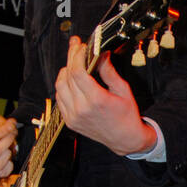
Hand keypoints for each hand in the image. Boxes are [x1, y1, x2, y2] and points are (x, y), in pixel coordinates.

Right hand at [0, 115, 17, 175]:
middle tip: (13, 134)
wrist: (0, 144)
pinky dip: (10, 164)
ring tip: (9, 148)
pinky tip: (8, 158)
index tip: (11, 126)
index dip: (1, 132)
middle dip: (7, 141)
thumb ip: (2, 122)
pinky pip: (5, 171)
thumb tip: (11, 123)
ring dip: (8, 153)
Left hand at [55, 36, 154, 155]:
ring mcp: (74, 116)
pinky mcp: (70, 121)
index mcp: (97, 100)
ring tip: (74, 63)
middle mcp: (82, 109)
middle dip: (71, 58)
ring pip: (59, 86)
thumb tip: (100, 54)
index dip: (77, 55)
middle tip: (76, 47)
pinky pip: (59, 98)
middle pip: (67, 76)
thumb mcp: (123, 90)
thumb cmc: (127, 115)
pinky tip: (71, 80)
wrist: (126, 139)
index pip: (77, 72)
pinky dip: (63, 86)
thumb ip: (109, 71)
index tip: (82, 47)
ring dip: (65, 71)